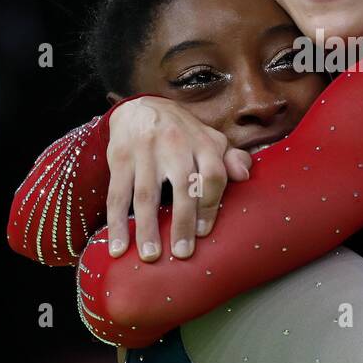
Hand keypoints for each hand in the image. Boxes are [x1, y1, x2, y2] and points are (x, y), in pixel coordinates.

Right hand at [106, 97, 251, 260]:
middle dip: (183, 223)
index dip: (211, 205)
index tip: (204, 232)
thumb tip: (245, 175)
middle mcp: (175, 144)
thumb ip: (229, 158)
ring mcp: (145, 152)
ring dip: (147, 228)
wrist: (141, 106)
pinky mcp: (120, 158)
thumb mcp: (209, 139)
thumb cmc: (183, 133)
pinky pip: (117, 195)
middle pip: (182, 187)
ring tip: (151, 256)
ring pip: (146, 194)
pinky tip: (118, 246)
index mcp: (202, 142)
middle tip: (183, 254)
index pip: (213, 175)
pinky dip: (117, 223)